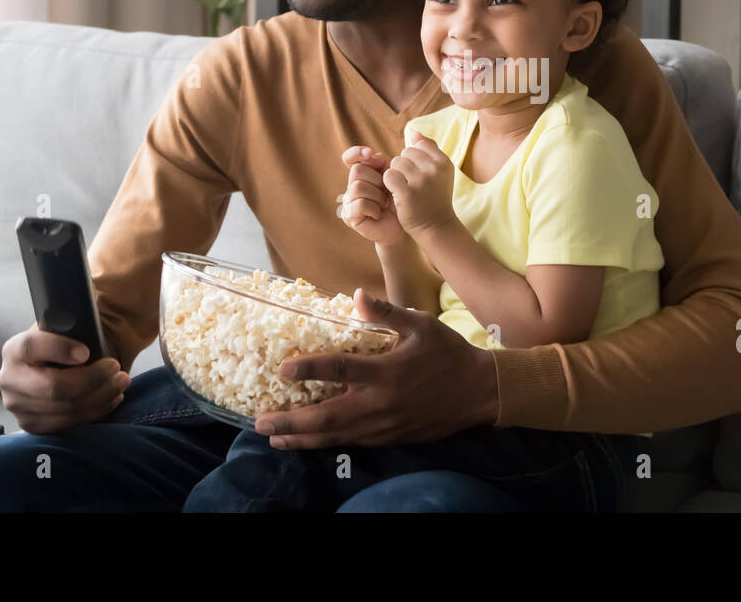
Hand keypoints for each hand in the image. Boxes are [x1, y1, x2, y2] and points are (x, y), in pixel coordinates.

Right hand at [0, 324, 128, 433]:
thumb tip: (88, 330)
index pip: (32, 347)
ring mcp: (18, 406)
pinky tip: (111, 397)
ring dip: (101, 395)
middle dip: (93, 378)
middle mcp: (9, 379)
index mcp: (14, 349)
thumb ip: (74, 325)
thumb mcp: (66, 328)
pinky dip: (96, 410)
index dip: (60, 349)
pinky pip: (68, 423)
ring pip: (66, 408)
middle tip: (115, 367)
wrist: (57, 366)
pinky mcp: (32, 425)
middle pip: (53, 386)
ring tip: (121, 381)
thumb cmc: (66, 345)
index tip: (87, 352)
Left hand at [253, 288, 498, 447]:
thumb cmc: (448, 354)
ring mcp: (383, 426)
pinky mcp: (390, 438)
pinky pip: (352, 443)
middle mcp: (380, 403)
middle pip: (327, 417)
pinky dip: (327, 444)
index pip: (339, 370)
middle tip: (261, 422)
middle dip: (291, 422)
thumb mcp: (421, 325)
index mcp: (386, 372)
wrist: (478, 392)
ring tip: (275, 439)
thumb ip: (387, 313)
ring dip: (303, 439)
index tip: (282, 369)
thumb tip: (357, 296)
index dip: (308, 369)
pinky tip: (310, 443)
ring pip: (336, 437)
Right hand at [340, 145, 403, 244]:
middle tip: (387, 193)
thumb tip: (370, 154)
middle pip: (357, 170)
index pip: (350, 157)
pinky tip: (378, 214)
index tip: (369, 154)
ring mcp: (348, 201)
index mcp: (363, 174)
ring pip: (358, 187)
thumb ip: (383, 162)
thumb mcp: (395, 177)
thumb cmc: (400, 200)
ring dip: (377, 196)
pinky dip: (373, 209)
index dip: (356, 153)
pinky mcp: (349, 215)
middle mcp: (352, 185)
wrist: (404, 224)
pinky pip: (360, 204)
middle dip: (378, 180)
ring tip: (384, 204)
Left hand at [383, 131, 457, 236]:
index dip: (414, 158)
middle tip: (412, 183)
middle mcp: (434, 169)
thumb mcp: (439, 172)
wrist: (435, 225)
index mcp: (444, 162)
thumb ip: (429, 150)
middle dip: (404, 166)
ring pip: (395, 163)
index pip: (419, 144)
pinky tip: (397, 193)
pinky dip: (389, 184)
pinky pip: (388, 175)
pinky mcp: (406, 193)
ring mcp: (420, 181)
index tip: (420, 173)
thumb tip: (414, 132)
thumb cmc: (435, 196)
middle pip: (405, 153)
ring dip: (396, 175)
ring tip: (405, 188)